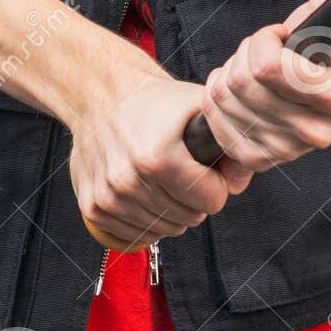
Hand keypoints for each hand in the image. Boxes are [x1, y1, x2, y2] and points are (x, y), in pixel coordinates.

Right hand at [69, 75, 252, 248]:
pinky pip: (135, 235)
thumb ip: (230, 144)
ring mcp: (108, 197)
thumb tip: (238, 181)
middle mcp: (128, 180)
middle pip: (189, 218)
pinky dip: (147, 220)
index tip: (207, 170)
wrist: (104, 96)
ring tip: (165, 180)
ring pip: (164, 230)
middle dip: (195, 199)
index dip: (216, 185)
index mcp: (157, 157)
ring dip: (172, 211)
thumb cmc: (153, 102)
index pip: (211, 201)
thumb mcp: (199, 107)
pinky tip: (146, 194)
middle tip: (185, 173)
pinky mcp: (92, 208)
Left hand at [201, 0, 330, 171]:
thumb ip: (311, 24)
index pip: (267, 66)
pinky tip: (233, 89)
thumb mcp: (325, 24)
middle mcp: (318, 133)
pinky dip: (215, 99)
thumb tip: (285, 34)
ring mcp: (288, 150)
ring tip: (252, 68)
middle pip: (242, 82)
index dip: (264, 40)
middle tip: (262, 50)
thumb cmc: (324, 46)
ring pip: (224, 98)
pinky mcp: (261, 159)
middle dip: (245, 54)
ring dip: (229, 73)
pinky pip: (216, 123)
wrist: (329, 81)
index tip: (279, 35)